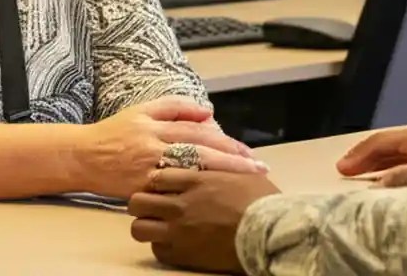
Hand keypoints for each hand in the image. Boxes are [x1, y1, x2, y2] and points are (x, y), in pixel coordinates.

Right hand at [80, 96, 267, 197]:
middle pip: (200, 154)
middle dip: (232, 163)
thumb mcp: (143, 110)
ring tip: (243, 183)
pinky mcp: (141, 190)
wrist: (83, 156)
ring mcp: (147, 171)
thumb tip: (208, 113)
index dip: (226, 143)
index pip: (199, 134)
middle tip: (257, 170)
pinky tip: (211, 196)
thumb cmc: (116, 132)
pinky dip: (194, 193)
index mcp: (156, 127)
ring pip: (189, 174)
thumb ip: (175, 107)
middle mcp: (154, 148)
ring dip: (217, 178)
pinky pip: (172, 192)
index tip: (249, 152)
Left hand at [129, 169, 281, 273]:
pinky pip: (156, 250)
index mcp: (194, 180)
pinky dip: (162, 246)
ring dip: (147, 226)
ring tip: (158, 226)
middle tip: (153, 206)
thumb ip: (221, 164)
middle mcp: (180, 204)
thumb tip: (220, 153)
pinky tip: (174, 243)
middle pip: (138, 202)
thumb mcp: (240, 173)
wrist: (268, 231)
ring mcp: (178, 230)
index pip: (157, 176)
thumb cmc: (261, 200)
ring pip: (139, 228)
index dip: (156, 181)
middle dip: (142, 203)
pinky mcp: (182, 254)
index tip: (162, 186)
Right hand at [336, 125, 406, 186]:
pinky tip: (386, 178)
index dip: (360, 153)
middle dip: (364, 156)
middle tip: (344, 169)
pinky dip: (389, 168)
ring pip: (395, 153)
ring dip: (375, 163)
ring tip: (359, 174)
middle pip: (386, 145)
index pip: (381, 141)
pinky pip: (405, 161)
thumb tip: (380, 181)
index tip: (343, 167)